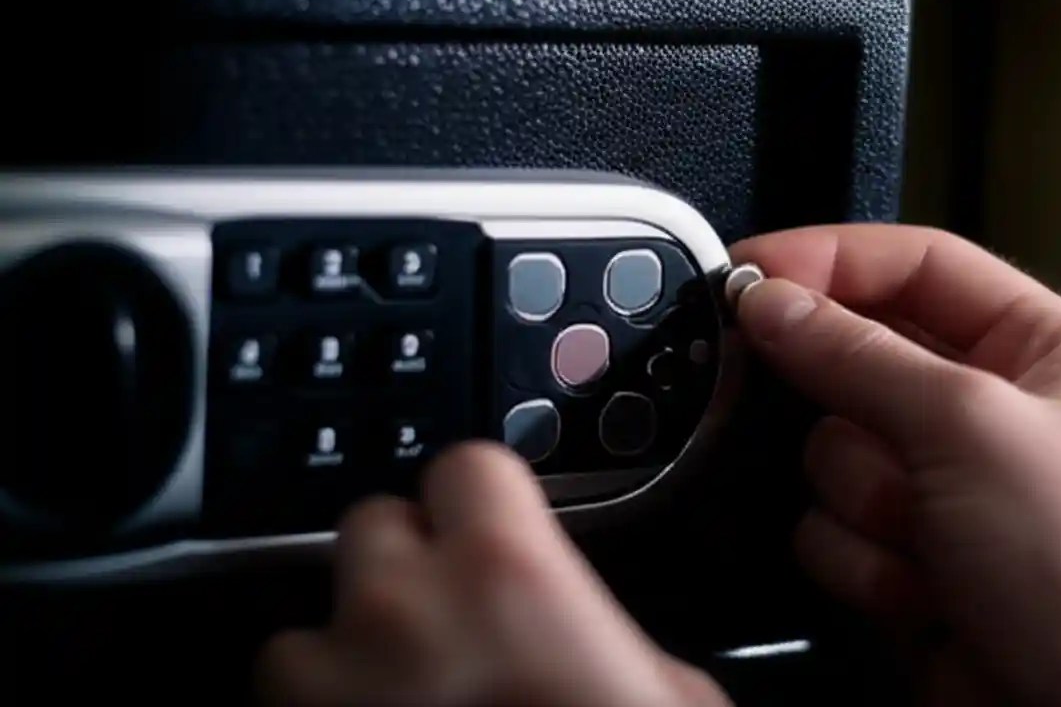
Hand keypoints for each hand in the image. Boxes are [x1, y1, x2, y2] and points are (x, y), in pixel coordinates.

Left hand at [257, 442, 728, 706]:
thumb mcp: (666, 692)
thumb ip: (604, 632)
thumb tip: (584, 632)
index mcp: (507, 572)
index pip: (466, 468)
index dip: (482, 503)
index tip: (488, 530)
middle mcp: (404, 611)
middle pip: (373, 528)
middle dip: (405, 569)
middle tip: (448, 628)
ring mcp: (331, 687)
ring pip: (305, 629)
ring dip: (344, 656)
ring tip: (397, 706)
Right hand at [732, 224, 1060, 705]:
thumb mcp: (968, 427)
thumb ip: (856, 354)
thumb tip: (773, 303)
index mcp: (1041, 350)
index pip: (918, 264)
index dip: (832, 261)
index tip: (753, 273)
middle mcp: (991, 409)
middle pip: (860, 360)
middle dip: (858, 416)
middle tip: (872, 440)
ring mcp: (942, 483)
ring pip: (832, 449)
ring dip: (869, 503)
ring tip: (929, 537)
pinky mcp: (902, 546)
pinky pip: (827, 521)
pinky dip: (863, 559)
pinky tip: (922, 587)